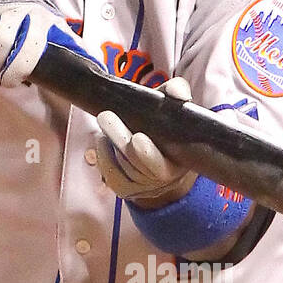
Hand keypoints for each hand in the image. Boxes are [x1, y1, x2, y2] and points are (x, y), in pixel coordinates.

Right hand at [0, 0, 89, 86]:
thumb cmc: (15, 12)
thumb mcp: (41, 24)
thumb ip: (60, 44)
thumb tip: (92, 65)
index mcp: (51, 21)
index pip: (72, 43)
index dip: (83, 59)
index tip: (93, 74)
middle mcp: (34, 13)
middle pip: (28, 52)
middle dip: (15, 72)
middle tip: (6, 81)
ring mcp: (9, 9)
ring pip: (1, 47)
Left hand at [94, 76, 196, 206]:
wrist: (163, 154)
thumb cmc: (168, 128)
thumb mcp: (175, 108)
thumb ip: (177, 94)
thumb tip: (178, 93)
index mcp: (180, 163)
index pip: (161, 165)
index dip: (148, 154)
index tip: (138, 137)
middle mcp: (163, 181)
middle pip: (136, 165)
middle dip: (120, 139)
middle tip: (105, 116)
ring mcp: (143, 188)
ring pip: (121, 167)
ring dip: (110, 143)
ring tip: (106, 120)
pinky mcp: (125, 189)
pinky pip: (109, 174)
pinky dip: (103, 155)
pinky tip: (103, 139)